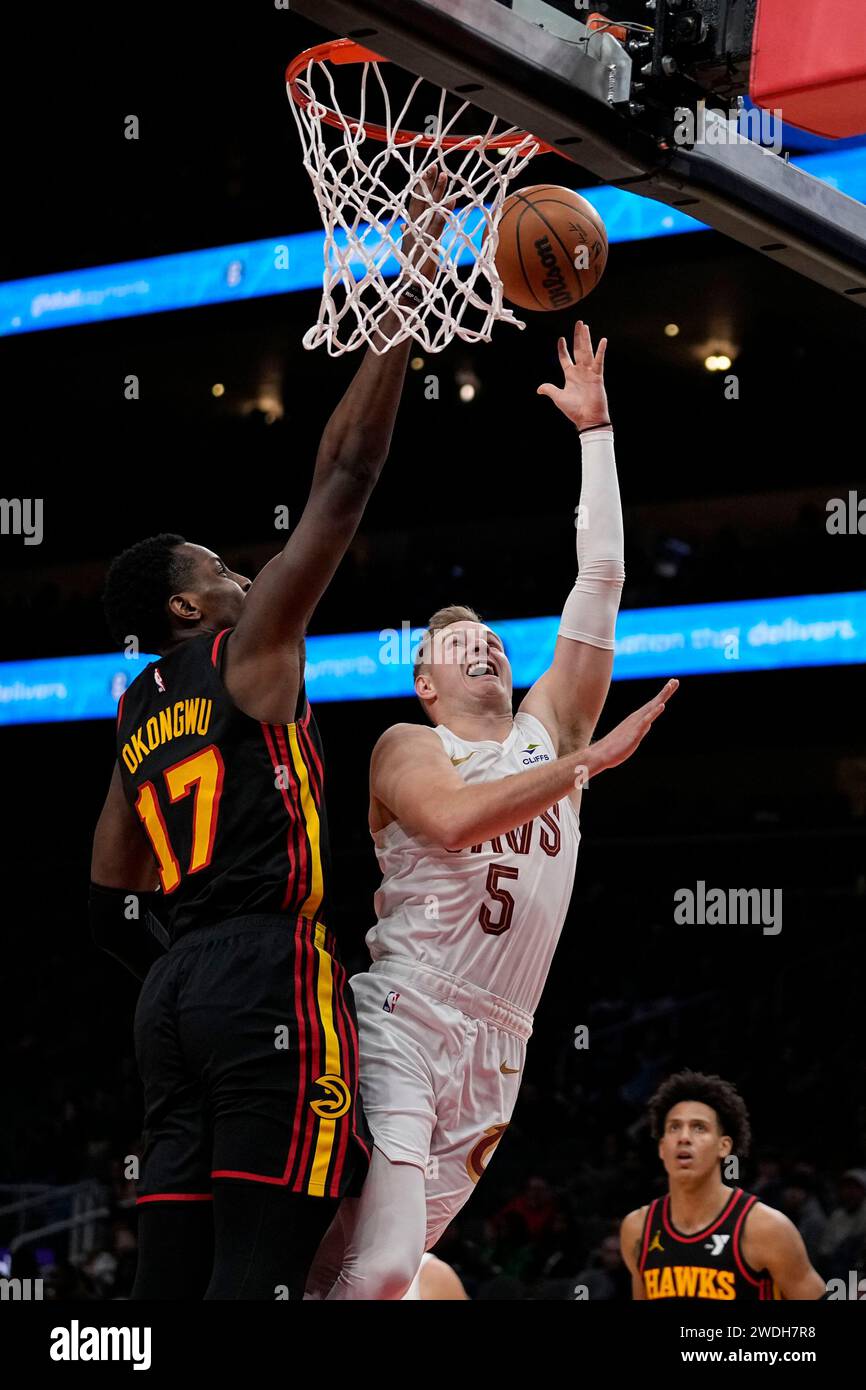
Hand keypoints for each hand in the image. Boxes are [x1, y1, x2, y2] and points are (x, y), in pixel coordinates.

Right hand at [401, 166, 456, 285]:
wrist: (409, 289)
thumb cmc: (411, 272)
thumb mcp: (409, 250)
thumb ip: (406, 236)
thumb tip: (402, 227)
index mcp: (410, 229)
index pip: (416, 204)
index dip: (420, 187)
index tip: (426, 172)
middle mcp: (414, 228)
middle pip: (421, 200)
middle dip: (427, 182)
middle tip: (434, 165)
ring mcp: (421, 234)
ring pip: (430, 208)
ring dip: (436, 191)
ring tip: (443, 174)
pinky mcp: (428, 242)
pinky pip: (438, 224)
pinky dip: (444, 212)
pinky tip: (451, 200)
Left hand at [537, 320, 609, 429]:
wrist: (587, 418)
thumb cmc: (574, 410)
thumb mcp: (558, 397)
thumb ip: (550, 390)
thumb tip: (539, 389)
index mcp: (570, 375)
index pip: (566, 358)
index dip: (563, 348)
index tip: (561, 338)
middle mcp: (580, 371)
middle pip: (578, 350)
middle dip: (578, 336)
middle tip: (579, 323)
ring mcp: (589, 373)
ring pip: (587, 351)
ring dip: (586, 339)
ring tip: (585, 326)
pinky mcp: (597, 376)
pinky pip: (599, 361)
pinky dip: (601, 351)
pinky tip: (603, 340)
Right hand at [587, 679, 678, 774]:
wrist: (601, 754)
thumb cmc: (616, 747)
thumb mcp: (634, 736)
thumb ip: (641, 729)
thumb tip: (648, 724)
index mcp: (638, 719)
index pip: (653, 704)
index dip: (663, 695)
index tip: (671, 684)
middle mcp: (637, 718)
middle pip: (655, 702)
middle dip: (666, 691)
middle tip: (675, 680)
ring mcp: (636, 724)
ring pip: (651, 708)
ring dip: (661, 697)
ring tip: (670, 686)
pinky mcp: (635, 733)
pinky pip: (646, 721)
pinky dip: (654, 712)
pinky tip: (661, 706)